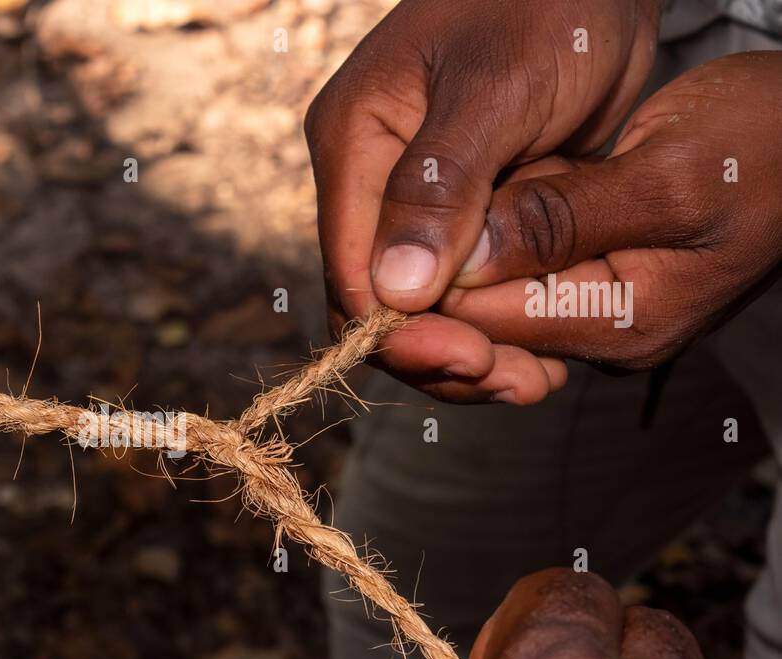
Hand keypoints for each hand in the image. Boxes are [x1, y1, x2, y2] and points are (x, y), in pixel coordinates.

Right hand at [305, 0, 662, 401]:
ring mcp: (415, 204)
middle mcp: (371, 182)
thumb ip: (439, 188)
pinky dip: (497, 327)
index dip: (402, 329)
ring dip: (471, 351)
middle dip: (438, 353)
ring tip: (535, 377)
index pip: (351, 267)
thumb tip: (394, 294)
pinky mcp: (462, 218)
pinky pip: (462, 292)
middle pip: (378, 302)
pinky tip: (540, 351)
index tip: (471, 358)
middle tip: (513, 381)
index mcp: (353, 143)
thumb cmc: (547, 5)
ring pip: (420, 308)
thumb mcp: (495, 91)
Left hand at [438, 52, 781, 380]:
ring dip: (486, 226)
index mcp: (619, 324)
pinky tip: (534, 170)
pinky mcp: (596, 277)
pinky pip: (524, 260)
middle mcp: (600, 333)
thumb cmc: (765, 145)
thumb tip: (453, 261)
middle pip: (479, 314)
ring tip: (524, 166)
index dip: (431, 273)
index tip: (419, 206)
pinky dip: (513, 217)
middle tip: (481, 175)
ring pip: (495, 282)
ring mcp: (598, 309)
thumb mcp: (666, 174)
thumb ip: (558, 220)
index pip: (481, 322)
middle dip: (458, 249)